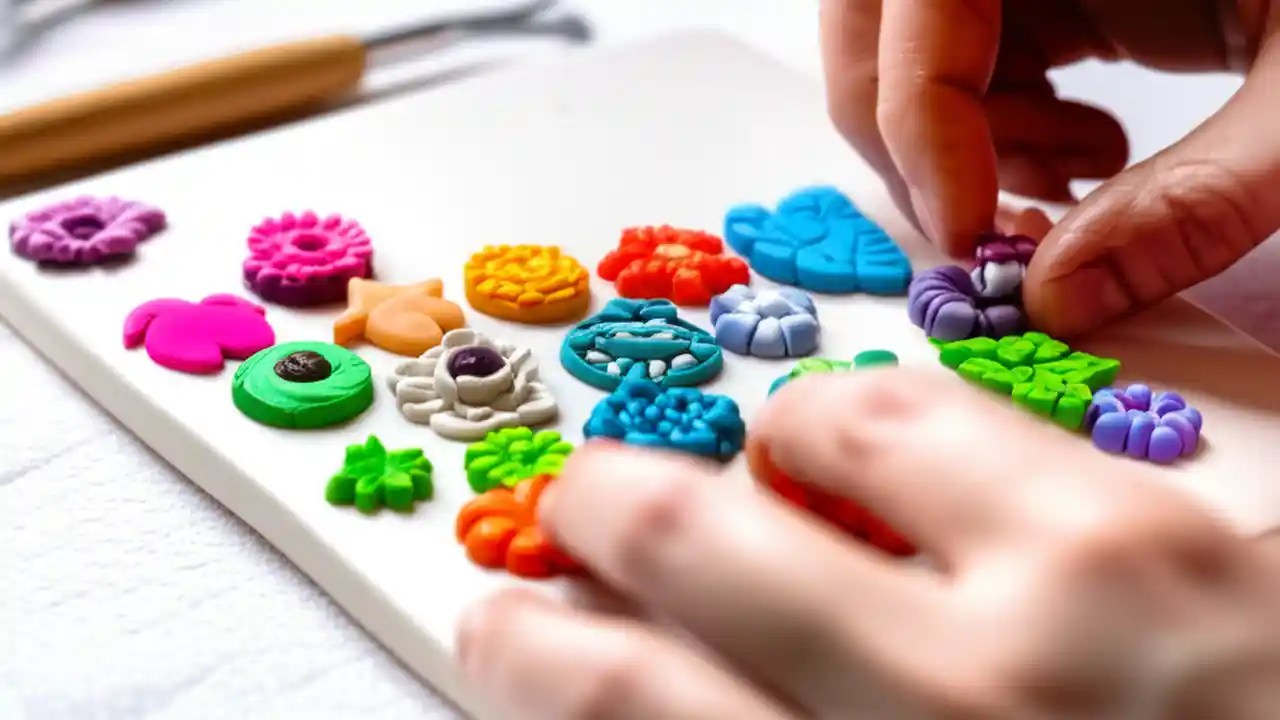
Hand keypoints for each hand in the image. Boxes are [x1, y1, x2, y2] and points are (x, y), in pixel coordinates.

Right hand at [457, 370, 1279, 718]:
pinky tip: (899, 460)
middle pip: (689, 539)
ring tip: (769, 465)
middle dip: (600, 507)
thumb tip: (666, 696)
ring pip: (834, 432)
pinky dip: (897, 425)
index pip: (628, 705)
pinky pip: (968, 414)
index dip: (531, 651)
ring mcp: (1074, 599)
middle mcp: (959, 705)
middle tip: (584, 502)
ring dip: (768, 444)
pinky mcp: (1173, 527)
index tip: (505, 620)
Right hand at [820, 0, 1279, 336]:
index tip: (975, 232)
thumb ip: (1195, 203)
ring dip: (958, 135)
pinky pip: (979, 50)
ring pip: (918, 38)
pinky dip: (999, 124)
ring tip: (1064, 184)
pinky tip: (1084, 154)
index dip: (924, 111)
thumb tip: (1061, 302)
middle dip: (910, 125)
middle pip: (884, 9)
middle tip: (977, 222)